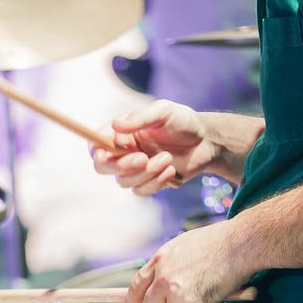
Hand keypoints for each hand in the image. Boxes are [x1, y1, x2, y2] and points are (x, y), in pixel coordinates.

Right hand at [92, 99, 217, 194]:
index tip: (106, 155)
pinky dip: (156, 182)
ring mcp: (135, 169)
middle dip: (122, 166)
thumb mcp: (164, 112)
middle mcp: (123, 152)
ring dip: (147, 173)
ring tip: (168, 158)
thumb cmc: (184, 122)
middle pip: (103, 168)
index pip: (96, 145)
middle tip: (143, 159)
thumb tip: (116, 125)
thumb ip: (141, 118)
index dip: (96, 152)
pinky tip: (171, 170)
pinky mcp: (147, 183)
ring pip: (124, 181)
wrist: (206, 143)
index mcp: (122, 133)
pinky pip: (141, 191)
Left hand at [124, 220, 256, 302]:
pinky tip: (216, 293)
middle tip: (186, 301)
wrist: (241, 242)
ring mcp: (177, 290)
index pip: (137, 286)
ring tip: (206, 291)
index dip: (132, 302)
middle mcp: (164, 276)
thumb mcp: (184, 246)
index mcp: (160, 259)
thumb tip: (161, 288)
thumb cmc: (220, 242)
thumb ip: (169, 266)